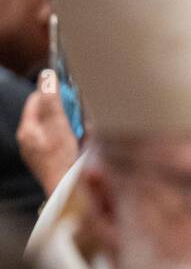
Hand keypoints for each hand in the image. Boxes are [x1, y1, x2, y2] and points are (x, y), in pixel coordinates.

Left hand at [17, 71, 77, 196]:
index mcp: (27, 130)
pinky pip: (64, 143)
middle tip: (80, 113)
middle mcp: (31, 142)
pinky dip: (75, 139)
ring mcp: (41, 153)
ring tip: (84, 131)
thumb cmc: (62, 160)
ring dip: (72, 126)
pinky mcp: (52, 162)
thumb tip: (47, 76)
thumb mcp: (59, 124)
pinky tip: (84, 145)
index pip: (36, 101)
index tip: (68, 90)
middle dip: (66, 111)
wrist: (68, 193)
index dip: (52, 93)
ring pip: (58, 129)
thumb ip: (52, 100)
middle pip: (48, 115)